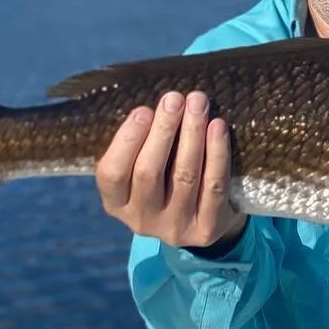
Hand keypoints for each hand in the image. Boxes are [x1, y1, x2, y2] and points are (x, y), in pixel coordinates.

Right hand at [95, 90, 245, 249]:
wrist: (202, 220)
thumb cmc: (166, 177)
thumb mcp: (142, 167)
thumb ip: (142, 143)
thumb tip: (161, 103)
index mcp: (116, 203)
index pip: (111, 173)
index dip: (127, 140)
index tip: (144, 110)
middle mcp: (141, 220)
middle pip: (148, 172)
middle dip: (163, 130)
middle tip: (175, 99)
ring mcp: (174, 227)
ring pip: (184, 176)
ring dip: (192, 134)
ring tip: (198, 103)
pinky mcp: (206, 229)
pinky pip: (214, 186)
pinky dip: (217, 153)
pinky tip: (217, 127)